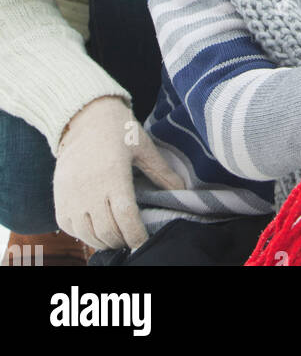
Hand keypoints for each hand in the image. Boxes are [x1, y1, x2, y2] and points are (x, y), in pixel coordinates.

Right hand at [53, 96, 184, 250]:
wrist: (83, 116)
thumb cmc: (118, 128)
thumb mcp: (143, 146)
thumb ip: (161, 171)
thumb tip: (182, 190)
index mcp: (114, 175)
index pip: (126, 217)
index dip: (136, 234)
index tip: (144, 241)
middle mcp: (90, 189)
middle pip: (108, 231)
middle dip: (123, 240)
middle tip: (132, 238)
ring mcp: (72, 195)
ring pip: (88, 234)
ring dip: (104, 241)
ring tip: (116, 236)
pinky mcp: (60, 197)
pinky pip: (69, 228)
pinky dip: (83, 234)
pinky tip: (96, 229)